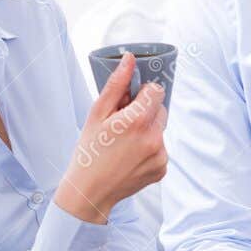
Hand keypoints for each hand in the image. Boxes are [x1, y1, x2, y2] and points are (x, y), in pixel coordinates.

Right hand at [54, 53, 167, 223]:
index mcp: (137, 121)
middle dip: (145, 111)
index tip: (129, 102)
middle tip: (122, 123)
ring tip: (124, 143)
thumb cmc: (89, 150)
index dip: (142, 93)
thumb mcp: (97, 114)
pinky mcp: (162, 169)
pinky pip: (160, 148)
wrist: (90, 191)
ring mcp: (160, 156)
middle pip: (161, 109)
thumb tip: (129, 59)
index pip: (156, 90)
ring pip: (160, 129)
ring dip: (147, 130)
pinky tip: (130, 156)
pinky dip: (149, 148)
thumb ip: (117, 85)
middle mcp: (154, 138)